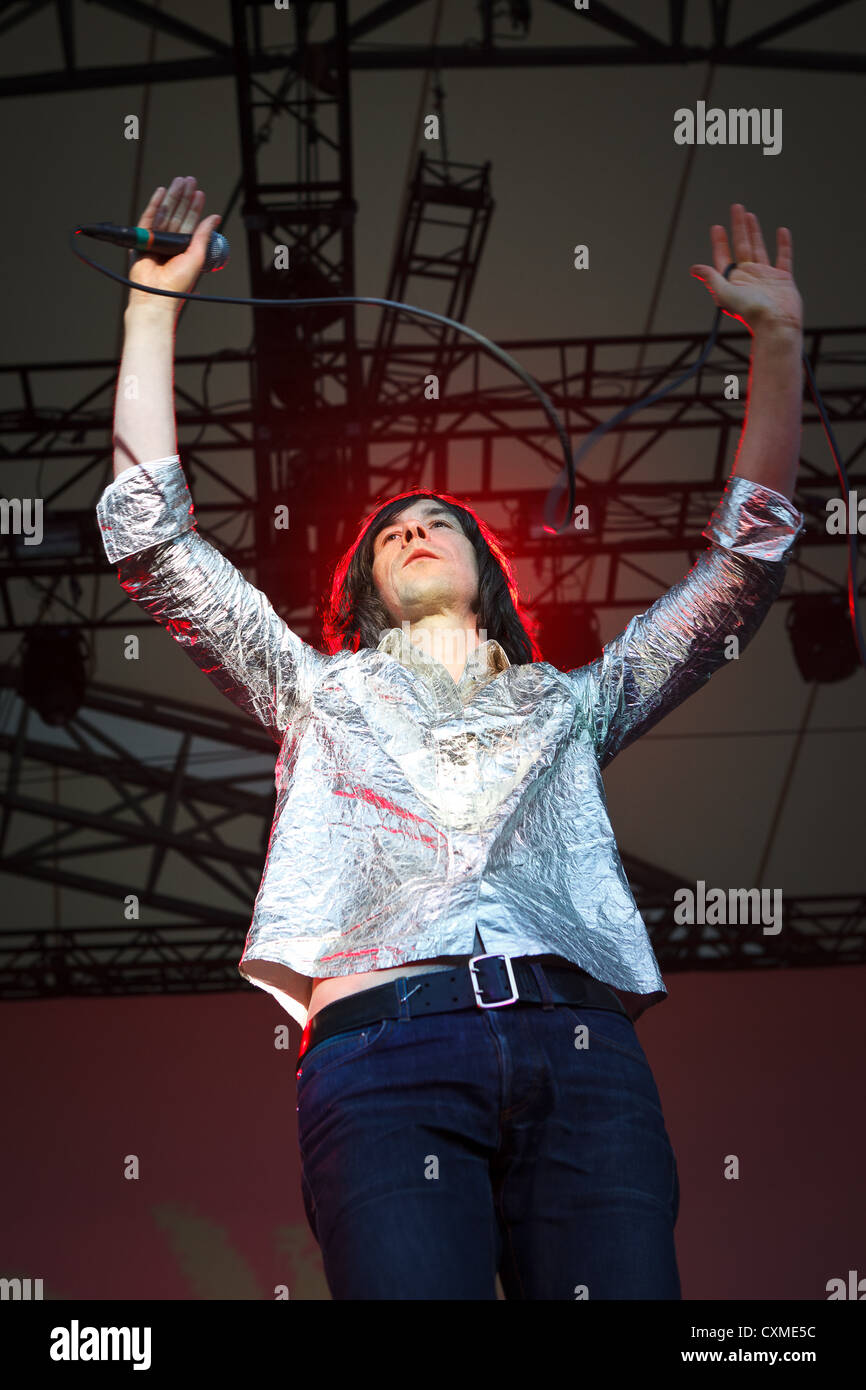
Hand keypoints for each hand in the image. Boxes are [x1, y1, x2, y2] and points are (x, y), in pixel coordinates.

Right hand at [126, 175, 220, 314]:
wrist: (157, 297)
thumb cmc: (178, 284)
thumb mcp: (197, 257)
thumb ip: (203, 235)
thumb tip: (215, 217)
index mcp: (183, 249)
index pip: (190, 223)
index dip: (195, 208)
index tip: (199, 193)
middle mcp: (169, 243)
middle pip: (177, 215)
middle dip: (184, 197)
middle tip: (189, 180)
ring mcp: (155, 240)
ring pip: (165, 214)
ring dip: (172, 197)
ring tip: (179, 182)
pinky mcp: (142, 240)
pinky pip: (148, 219)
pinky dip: (154, 205)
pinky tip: (162, 192)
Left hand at [690, 203, 801, 334]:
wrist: (776, 324)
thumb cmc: (750, 312)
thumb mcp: (725, 294)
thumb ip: (712, 279)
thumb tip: (694, 268)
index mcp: (733, 280)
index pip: (724, 257)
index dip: (720, 242)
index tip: (716, 227)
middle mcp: (749, 276)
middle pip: (742, 246)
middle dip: (738, 227)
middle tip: (736, 208)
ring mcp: (766, 277)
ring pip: (759, 248)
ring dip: (755, 231)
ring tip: (750, 215)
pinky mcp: (783, 279)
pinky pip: (784, 257)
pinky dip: (783, 245)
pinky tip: (781, 232)